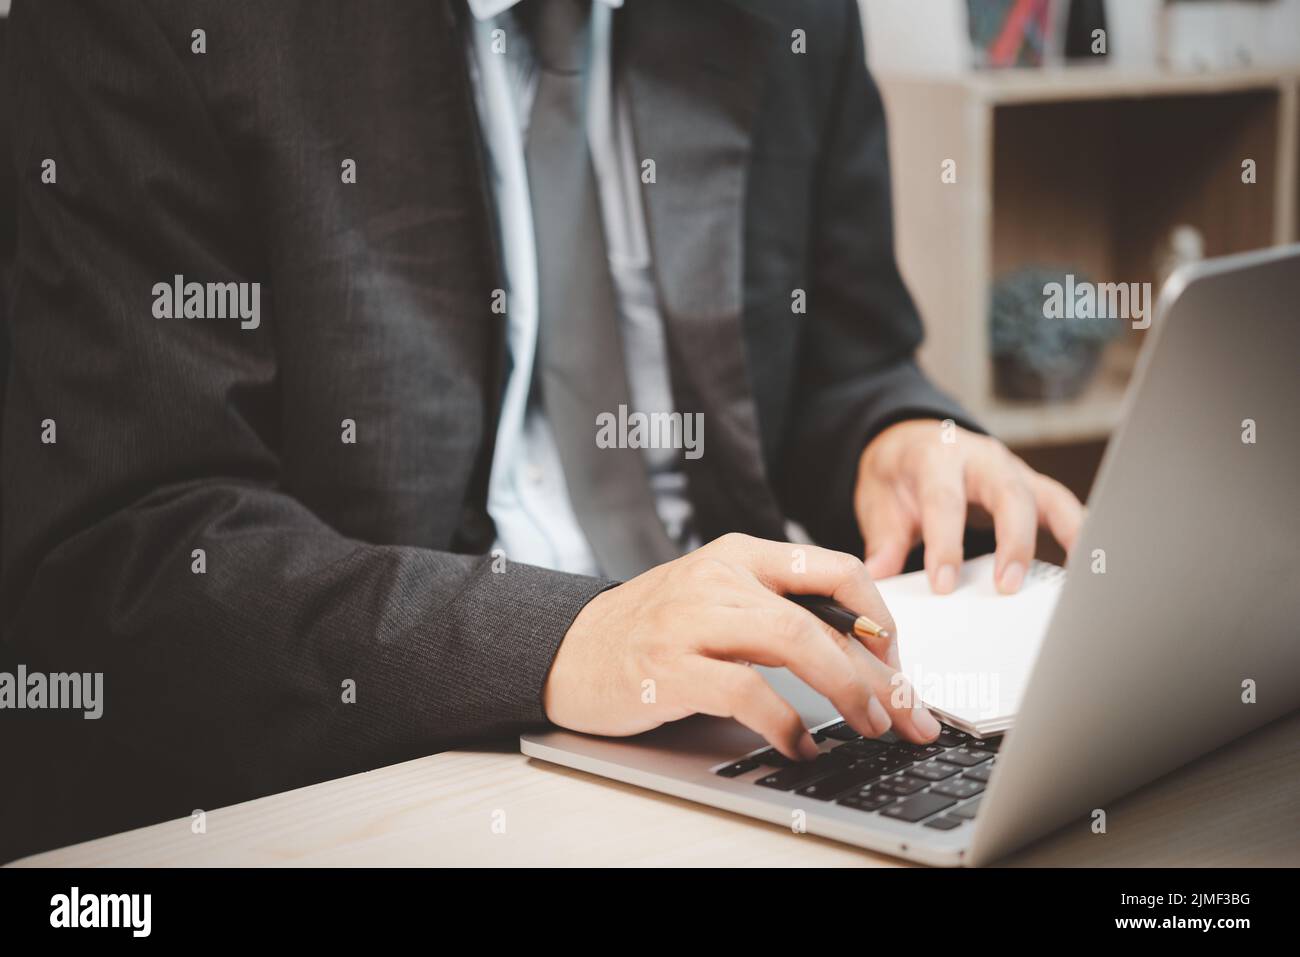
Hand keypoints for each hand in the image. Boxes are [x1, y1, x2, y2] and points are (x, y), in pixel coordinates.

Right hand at [544, 533, 941, 759]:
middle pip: (822, 617)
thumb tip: (862, 658)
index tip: (898, 662)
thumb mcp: (717, 601)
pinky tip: (803, 747)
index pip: (834, 568)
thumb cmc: (651, 631)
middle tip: (911, 716)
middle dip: (881, 674)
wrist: (566, 648)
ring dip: (848, 692)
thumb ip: (775, 612)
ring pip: (795, 643)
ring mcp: (691, 619)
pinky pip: (746, 692)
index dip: (880, 616)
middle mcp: (718, 577)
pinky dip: (786, 725)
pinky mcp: (669, 667)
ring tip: (871, 727)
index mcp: (739, 555)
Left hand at [856, 419, 1083, 593]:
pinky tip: (1091, 563)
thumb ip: (883, 540)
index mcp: (937, 458)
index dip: (945, 545)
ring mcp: (1012, 471)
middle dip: (1012, 542)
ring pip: (1048, 497)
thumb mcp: (878, 500)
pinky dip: (1080, 532)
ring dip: (1066, 535)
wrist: (911, 438)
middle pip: (1008, 495)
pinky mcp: (1031, 486)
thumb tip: (878, 578)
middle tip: (1006, 586)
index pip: (944, 502)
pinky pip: (1062, 506)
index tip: (944, 585)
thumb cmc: (899, 472)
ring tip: (1077, 575)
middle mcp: (982, 459)